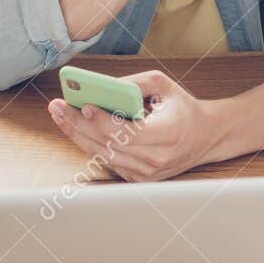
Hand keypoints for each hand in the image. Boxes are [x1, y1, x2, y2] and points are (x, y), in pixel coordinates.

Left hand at [46, 70, 226, 181]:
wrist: (206, 136)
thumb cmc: (182, 107)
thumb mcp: (163, 86)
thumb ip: (132, 84)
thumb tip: (99, 87)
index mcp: (167, 135)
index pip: (127, 134)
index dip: (103, 121)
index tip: (83, 105)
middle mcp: (157, 159)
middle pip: (108, 145)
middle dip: (78, 125)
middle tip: (57, 107)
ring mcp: (147, 173)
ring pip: (103, 156)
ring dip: (78, 135)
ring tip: (59, 115)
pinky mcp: (139, 178)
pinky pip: (108, 161)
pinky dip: (90, 144)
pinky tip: (75, 128)